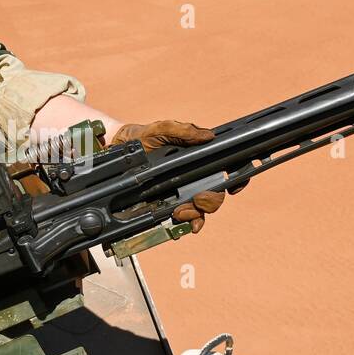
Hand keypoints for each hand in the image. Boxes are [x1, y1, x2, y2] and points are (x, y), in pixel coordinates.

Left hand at [110, 120, 226, 233]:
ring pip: (201, 212)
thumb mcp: (161, 130)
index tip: (234, 186)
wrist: (117, 152)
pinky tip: (179, 222)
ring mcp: (181, 194)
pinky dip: (185, 224)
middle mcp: (193, 179)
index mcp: (198, 160)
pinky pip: (182, 221)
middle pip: (216, 196)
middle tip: (197, 200)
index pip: (226, 170)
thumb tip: (208, 136)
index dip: (237, 179)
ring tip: (180, 212)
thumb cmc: (142, 138)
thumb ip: (183, 131)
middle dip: (211, 201)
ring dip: (196, 215)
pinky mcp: (166, 206)